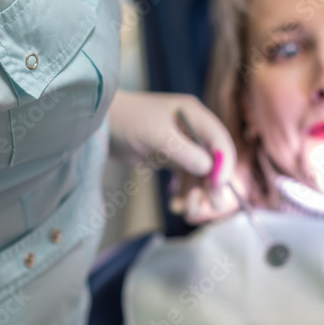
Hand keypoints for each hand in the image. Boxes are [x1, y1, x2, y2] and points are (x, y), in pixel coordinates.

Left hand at [108, 90, 237, 221]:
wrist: (100, 125)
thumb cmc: (128, 121)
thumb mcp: (156, 135)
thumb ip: (184, 152)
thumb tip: (209, 170)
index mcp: (195, 115)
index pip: (219, 141)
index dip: (224, 164)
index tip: (218, 187)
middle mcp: (193, 129)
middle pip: (213, 160)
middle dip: (211, 184)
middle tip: (208, 206)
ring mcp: (182, 144)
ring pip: (199, 174)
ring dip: (196, 193)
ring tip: (185, 210)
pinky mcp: (170, 157)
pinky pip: (185, 179)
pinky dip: (183, 193)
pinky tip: (176, 205)